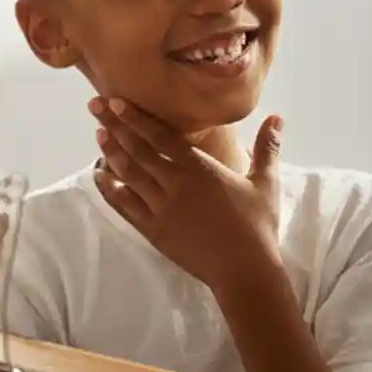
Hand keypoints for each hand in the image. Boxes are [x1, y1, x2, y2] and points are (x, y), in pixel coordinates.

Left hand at [88, 97, 283, 289]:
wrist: (244, 269)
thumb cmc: (258, 225)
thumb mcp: (265, 183)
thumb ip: (267, 148)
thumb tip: (277, 118)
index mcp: (200, 169)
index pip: (162, 137)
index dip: (137, 118)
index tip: (117, 102)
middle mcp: (175, 184)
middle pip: (138, 150)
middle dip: (115, 126)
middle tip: (95, 106)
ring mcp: (161, 208)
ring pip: (128, 174)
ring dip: (111, 152)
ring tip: (98, 134)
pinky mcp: (153, 230)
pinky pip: (125, 205)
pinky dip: (109, 189)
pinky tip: (99, 176)